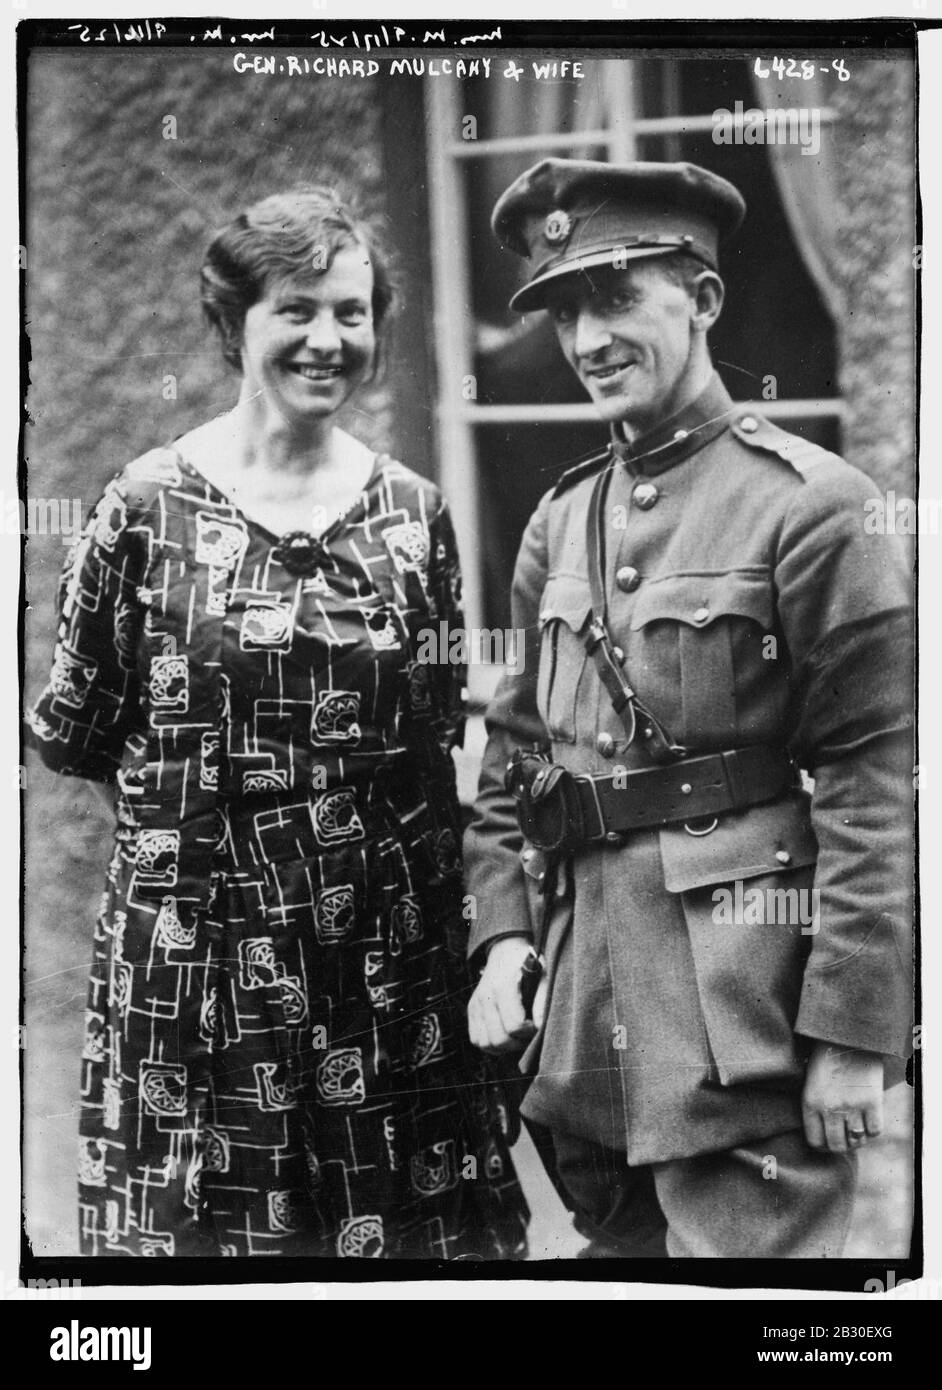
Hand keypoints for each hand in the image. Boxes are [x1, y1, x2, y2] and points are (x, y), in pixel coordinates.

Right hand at [468, 937, 537, 1053]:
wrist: (507, 952)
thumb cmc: (530, 965)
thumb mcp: (543, 977)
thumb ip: (543, 1001)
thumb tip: (540, 1027)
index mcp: (503, 987)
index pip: (515, 1026)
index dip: (530, 1031)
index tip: (538, 1024)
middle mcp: (485, 996)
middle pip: (500, 1039)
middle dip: (518, 1042)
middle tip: (529, 1033)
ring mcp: (475, 1004)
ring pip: (486, 1044)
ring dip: (505, 1047)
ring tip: (518, 1036)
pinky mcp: (471, 1010)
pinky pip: (477, 1040)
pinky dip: (491, 1044)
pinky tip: (505, 1034)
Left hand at [801, 1041, 884, 1153]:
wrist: (848, 1036)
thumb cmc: (827, 1057)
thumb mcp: (811, 1081)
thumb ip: (816, 1107)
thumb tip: (825, 1134)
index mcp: (810, 1103)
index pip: (815, 1141)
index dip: (823, 1145)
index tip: (829, 1140)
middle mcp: (830, 1108)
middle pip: (836, 1146)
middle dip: (842, 1146)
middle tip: (846, 1138)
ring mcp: (852, 1106)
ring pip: (857, 1141)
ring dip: (858, 1139)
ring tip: (858, 1130)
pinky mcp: (872, 1102)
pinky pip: (874, 1131)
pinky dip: (873, 1131)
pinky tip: (869, 1121)